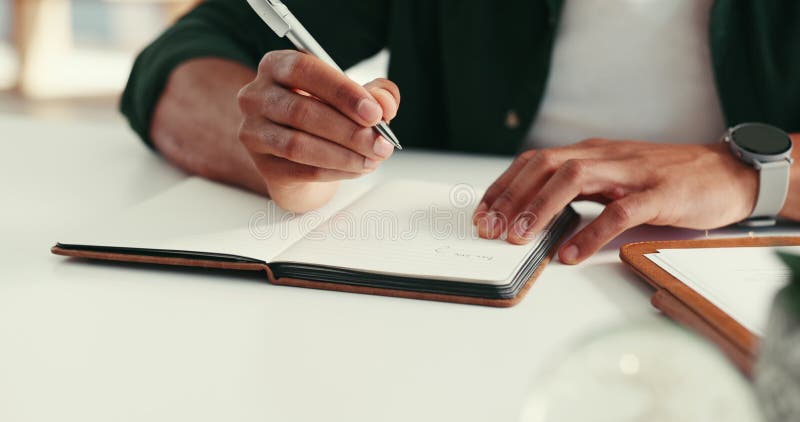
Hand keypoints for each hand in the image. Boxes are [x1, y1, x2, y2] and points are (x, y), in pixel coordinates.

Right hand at [237, 50, 399, 211]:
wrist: (300, 159)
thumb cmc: (326, 118)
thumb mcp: (352, 98)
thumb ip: (375, 94)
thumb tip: (385, 104)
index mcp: (276, 66)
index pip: (304, 69)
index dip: (341, 91)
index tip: (374, 112)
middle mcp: (256, 96)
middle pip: (302, 111)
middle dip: (349, 130)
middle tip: (380, 143)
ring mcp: (253, 132)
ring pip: (299, 145)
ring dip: (344, 155)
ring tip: (373, 159)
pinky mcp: (263, 166)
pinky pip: (302, 170)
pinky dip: (336, 171)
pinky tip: (358, 169)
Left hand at [473, 139, 758, 263]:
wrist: (728, 172)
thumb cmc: (667, 179)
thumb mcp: (614, 178)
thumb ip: (580, 190)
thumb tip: (536, 214)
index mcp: (592, 152)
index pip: (534, 161)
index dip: (504, 186)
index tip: (482, 213)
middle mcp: (606, 155)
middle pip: (545, 165)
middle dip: (512, 196)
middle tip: (491, 229)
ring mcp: (633, 172)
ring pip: (575, 179)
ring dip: (541, 208)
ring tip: (520, 237)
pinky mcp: (660, 194)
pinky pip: (620, 212)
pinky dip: (590, 233)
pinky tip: (571, 254)